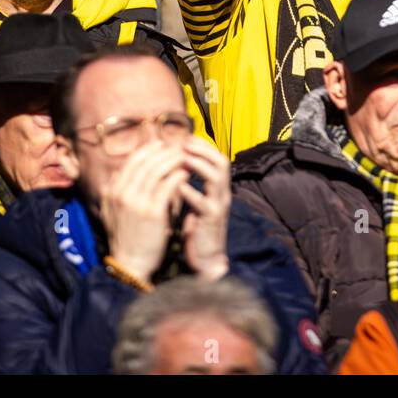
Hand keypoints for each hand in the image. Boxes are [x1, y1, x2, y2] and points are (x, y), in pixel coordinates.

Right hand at [101, 141, 188, 281]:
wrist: (131, 264)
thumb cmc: (126, 237)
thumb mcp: (111, 212)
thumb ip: (112, 191)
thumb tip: (116, 172)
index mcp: (112, 191)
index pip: (132, 161)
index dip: (149, 150)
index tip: (163, 145)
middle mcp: (121, 193)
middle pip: (145, 162)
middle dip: (163, 151)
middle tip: (178, 147)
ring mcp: (136, 202)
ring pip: (157, 171)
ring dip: (173, 160)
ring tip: (185, 158)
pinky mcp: (152, 212)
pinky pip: (167, 186)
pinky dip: (177, 177)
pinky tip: (186, 174)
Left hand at [178, 136, 230, 280]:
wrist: (206, 259)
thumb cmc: (197, 230)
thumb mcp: (196, 203)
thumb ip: (190, 185)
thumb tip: (175, 166)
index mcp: (218, 189)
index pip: (217, 158)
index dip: (203, 146)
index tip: (186, 138)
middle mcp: (222, 194)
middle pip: (221, 162)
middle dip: (203, 149)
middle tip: (184, 143)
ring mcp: (218, 206)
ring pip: (216, 177)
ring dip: (199, 165)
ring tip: (182, 157)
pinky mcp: (211, 219)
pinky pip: (202, 202)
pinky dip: (190, 192)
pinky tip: (177, 186)